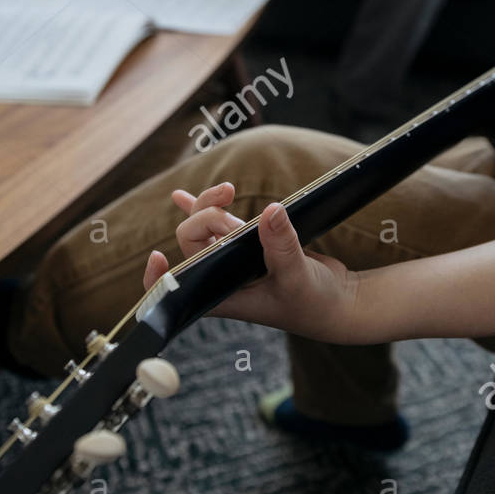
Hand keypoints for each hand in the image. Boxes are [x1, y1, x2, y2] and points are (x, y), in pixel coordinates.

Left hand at [142, 182, 361, 342]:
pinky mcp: (249, 246)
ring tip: (228, 191)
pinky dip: (206, 209)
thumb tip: (271, 211)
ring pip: (205, 226)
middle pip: (190, 241)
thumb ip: (282, 245)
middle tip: (232, 212)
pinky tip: (181, 197)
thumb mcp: (298, 275)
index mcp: (223, 297)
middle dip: (204, 217)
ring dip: (209, 205)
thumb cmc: (315, 303)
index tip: (157, 255)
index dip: (159, 276)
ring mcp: (234, 260)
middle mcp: (222, 279)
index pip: (176, 291)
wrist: (337, 303)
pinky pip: (221, 223)